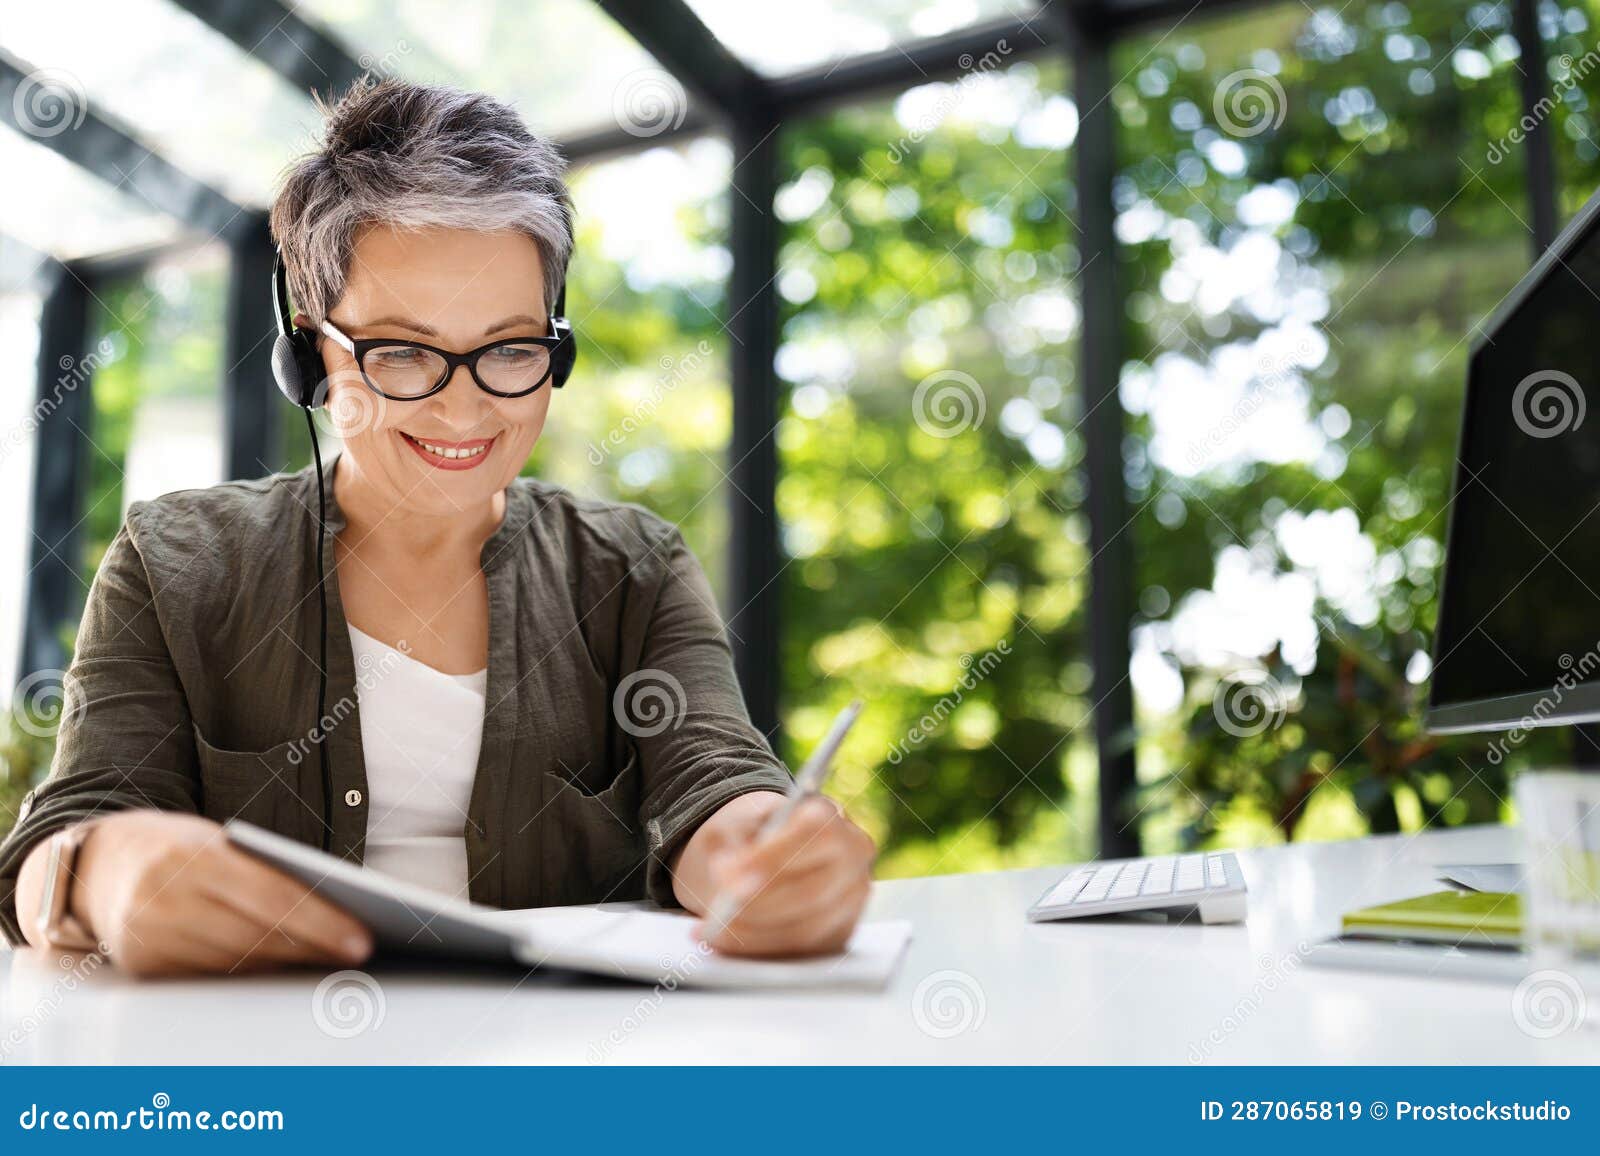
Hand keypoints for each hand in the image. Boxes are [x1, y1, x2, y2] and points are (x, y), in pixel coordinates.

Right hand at [58, 811, 371, 976]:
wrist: (101, 864)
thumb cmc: (178, 849)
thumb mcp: (218, 845)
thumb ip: (263, 875)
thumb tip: (330, 914)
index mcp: (193, 858)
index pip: (272, 898)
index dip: (321, 923)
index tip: (361, 941)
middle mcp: (166, 899)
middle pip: (258, 936)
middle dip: (312, 948)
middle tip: (355, 956)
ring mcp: (149, 937)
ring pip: (236, 963)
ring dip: (285, 966)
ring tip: (328, 963)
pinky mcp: (142, 966)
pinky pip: (209, 978)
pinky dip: (248, 975)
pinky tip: (280, 971)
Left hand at [674, 791, 876, 957]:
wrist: (767, 854)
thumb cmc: (752, 836)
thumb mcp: (736, 825)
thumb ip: (732, 844)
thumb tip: (727, 879)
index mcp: (830, 815)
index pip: (814, 834)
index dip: (771, 857)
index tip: (725, 872)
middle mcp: (853, 857)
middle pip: (813, 890)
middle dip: (758, 904)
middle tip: (716, 910)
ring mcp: (852, 899)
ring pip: (807, 929)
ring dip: (754, 934)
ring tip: (712, 930)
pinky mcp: (840, 932)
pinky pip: (802, 952)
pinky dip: (759, 949)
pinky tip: (726, 941)